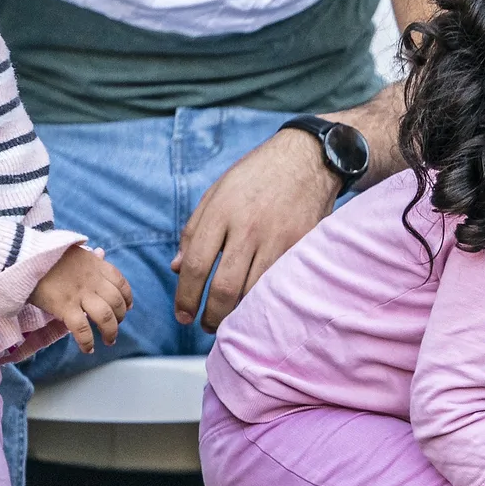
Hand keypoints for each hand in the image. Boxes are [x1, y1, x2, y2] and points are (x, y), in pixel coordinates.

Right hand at [30, 245, 132, 352]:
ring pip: (105, 317)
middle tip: (114, 327)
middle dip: (120, 318)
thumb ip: (88, 257)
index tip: (126, 308)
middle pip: (117, 303)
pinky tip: (88, 349)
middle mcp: (92, 280)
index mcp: (96, 265)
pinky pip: (82, 328)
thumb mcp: (72, 251)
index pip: (121, 283)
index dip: (127, 298)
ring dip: (111, 332)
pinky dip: (87, 341)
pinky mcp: (64, 305)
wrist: (21, 254)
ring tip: (109, 341)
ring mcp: (79, 293)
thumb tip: (101, 254)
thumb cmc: (44, 254)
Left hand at [171, 129, 337, 331]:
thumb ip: (194, 230)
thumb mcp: (216, 193)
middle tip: (205, 326)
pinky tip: (255, 305)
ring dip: (238, 314)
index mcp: (221, 212)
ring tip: (229, 321)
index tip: (183, 314)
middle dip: (211, 315)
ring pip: (254, 291)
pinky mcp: (301, 246)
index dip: (186, 296)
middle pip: (225, 287)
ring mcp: (278, 239)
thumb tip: (178, 268)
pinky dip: (265, 299)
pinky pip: (279, 283)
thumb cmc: (256, 175)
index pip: (198, 265)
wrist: (306, 159)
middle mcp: (248, 228)